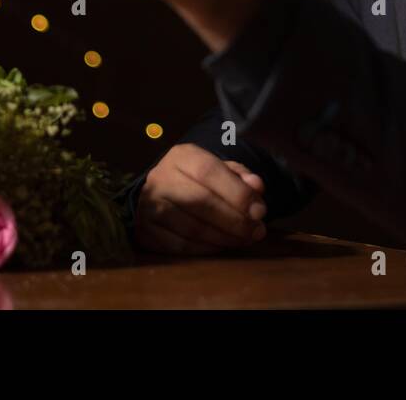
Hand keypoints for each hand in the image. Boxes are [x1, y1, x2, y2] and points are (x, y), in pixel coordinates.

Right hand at [134, 143, 268, 254]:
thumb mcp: (219, 169)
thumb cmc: (197, 180)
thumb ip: (240, 176)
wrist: (160, 193)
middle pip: (201, 201)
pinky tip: (222, 246)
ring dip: (224, 238)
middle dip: (235, 220)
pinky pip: (181, 246)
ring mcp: (148, 206)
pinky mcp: (146, 231)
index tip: (260, 211)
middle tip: (257, 231)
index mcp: (181, 156)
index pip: (209, 172)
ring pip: (192, 227)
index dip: (237, 193)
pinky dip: (207, 249)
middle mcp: (160, 178)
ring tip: (245, 240)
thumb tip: (256, 186)